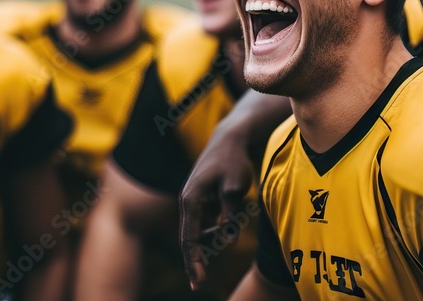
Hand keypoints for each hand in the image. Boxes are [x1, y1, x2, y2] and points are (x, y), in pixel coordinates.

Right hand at [179, 120, 256, 289]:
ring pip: (197, 231)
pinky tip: (226, 227)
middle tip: (199, 284)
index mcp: (191, 200)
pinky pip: (203, 221)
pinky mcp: (201, 198)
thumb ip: (230, 215)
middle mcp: (187, 201)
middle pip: (187, 239)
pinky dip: (213, 230)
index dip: (193, 262)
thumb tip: (227, 242)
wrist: (231, 138)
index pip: (189, 239)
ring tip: (226, 234)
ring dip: (209, 241)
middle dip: (194, 261)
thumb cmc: (233, 161)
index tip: (197, 281)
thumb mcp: (235, 188)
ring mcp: (193, 200)